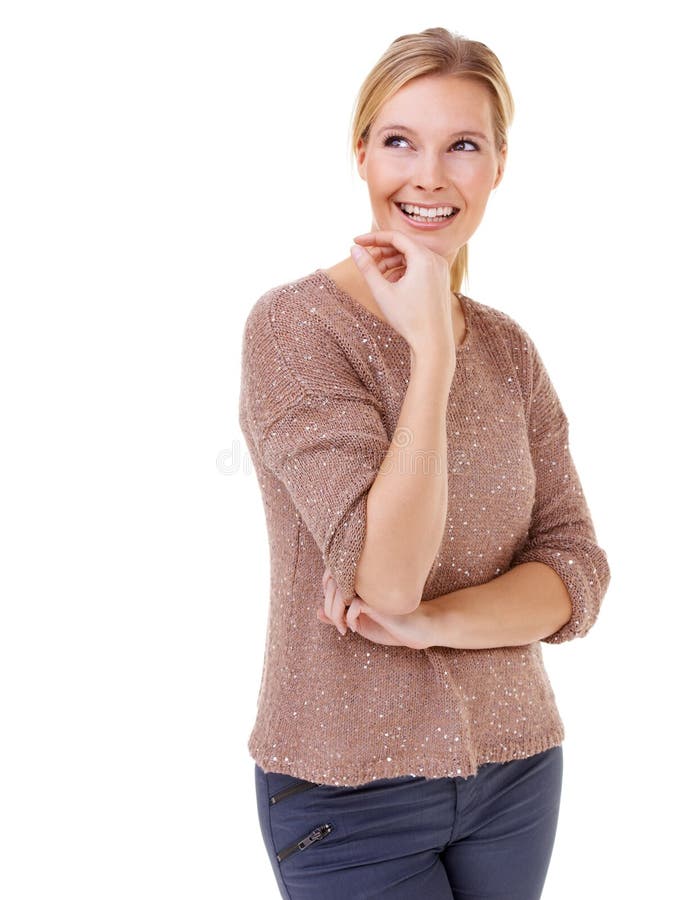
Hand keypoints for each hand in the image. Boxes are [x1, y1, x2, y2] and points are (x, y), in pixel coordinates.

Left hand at [318, 567, 432, 649]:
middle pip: (331, 584)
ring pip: (339, 594)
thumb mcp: (359, 622)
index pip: (330, 577)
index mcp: (360, 582)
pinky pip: (354, 605)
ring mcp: (373, 588)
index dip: (327, 595)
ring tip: (344, 629)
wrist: (418, 630)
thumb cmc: (389, 624)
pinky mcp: (380, 600)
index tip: (333, 615)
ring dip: (336, 616)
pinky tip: (356, 628)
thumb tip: (316, 612)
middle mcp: (365, 580)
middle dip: (329, 609)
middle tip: (339, 626)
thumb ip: (339, 616)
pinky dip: (349, 619)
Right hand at [350, 230, 454, 355]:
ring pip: (411, 256)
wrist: (433, 343)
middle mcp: (436, 259)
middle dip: (382, 252)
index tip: (355, 242)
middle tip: (365, 262)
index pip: (395, 237)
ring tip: (376, 276)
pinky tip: (391, 284)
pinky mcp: (440, 280)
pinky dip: (403, 270)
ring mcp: (440, 270)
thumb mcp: (382, 292)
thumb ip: (367, 268)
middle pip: (404, 245)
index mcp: (424, 258)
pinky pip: (419, 267)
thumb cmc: (409, 319)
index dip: (373, 237)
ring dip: (391, 262)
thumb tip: (354, 249)